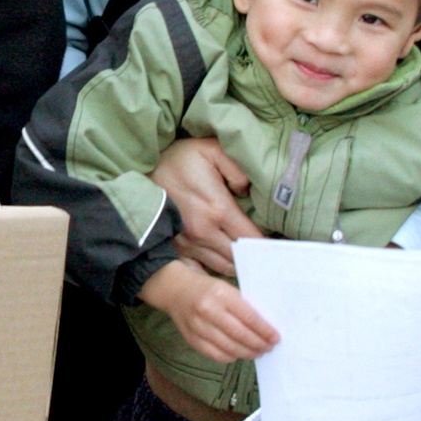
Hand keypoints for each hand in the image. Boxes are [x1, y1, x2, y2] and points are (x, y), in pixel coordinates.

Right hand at [138, 259, 280, 364]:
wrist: (174, 290)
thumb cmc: (206, 289)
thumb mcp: (226, 289)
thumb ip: (242, 306)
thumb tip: (264, 328)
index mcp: (221, 294)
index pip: (249, 317)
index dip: (264, 331)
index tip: (275, 338)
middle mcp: (209, 310)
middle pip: (240, 334)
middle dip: (259, 344)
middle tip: (269, 347)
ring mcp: (198, 326)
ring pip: (229, 347)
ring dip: (247, 353)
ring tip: (257, 352)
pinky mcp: (191, 338)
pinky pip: (215, 354)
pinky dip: (230, 357)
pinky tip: (238, 354)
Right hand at [151, 137, 263, 276]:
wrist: (141, 169)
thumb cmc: (179, 159)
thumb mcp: (211, 149)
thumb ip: (237, 167)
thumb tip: (246, 190)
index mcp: (217, 209)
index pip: (251, 238)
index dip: (268, 245)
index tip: (279, 247)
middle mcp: (204, 232)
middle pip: (240, 258)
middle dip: (255, 259)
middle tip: (268, 258)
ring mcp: (188, 244)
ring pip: (223, 267)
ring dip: (238, 266)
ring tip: (252, 263)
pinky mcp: (177, 248)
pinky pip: (203, 269)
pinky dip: (217, 270)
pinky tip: (226, 267)